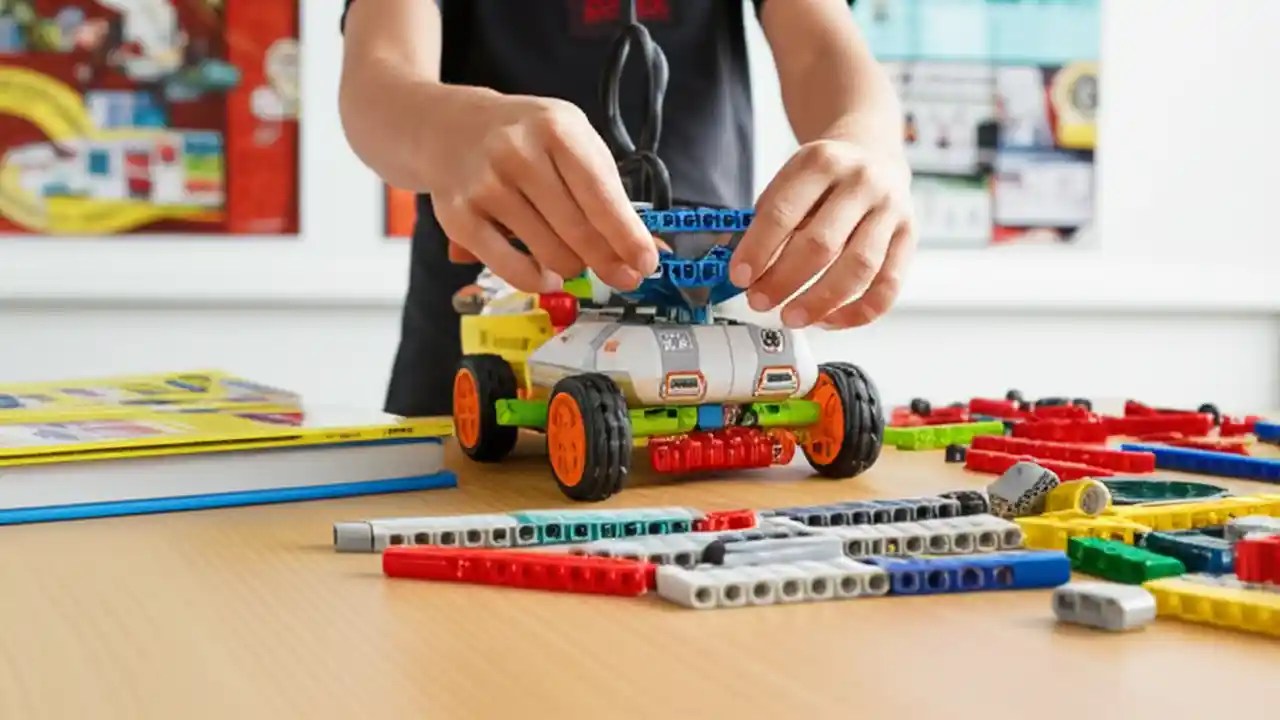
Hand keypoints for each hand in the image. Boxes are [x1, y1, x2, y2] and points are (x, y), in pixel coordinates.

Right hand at [431, 95, 657, 292]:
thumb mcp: (569, 142)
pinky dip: (538, 281)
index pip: (601, 195)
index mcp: (556, 129)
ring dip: (572, 268)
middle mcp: (518, 154)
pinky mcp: (459, 219)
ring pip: (550, 254)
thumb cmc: (523, 138)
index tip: (646, 263)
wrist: (447, 127)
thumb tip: (647, 249)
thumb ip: (606, 191)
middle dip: (607, 261)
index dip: (628, 237)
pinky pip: (512, 270)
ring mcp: (486, 187)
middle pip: (579, 231)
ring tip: (572, 259)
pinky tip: (547, 275)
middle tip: (620, 275)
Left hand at [730, 139, 915, 328]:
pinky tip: (831, 320)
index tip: (740, 277)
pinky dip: (859, 311)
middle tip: (760, 301)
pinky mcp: (909, 236)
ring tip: (792, 316)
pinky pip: (888, 285)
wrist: (873, 155)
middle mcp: (861, 183)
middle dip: (784, 281)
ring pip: (858, 268)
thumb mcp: (792, 180)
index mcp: (822, 163)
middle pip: (821, 244)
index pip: (783, 213)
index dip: (757, 250)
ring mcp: (890, 210)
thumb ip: (770, 220)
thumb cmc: (825, 178)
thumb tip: (747, 270)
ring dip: (820, 301)